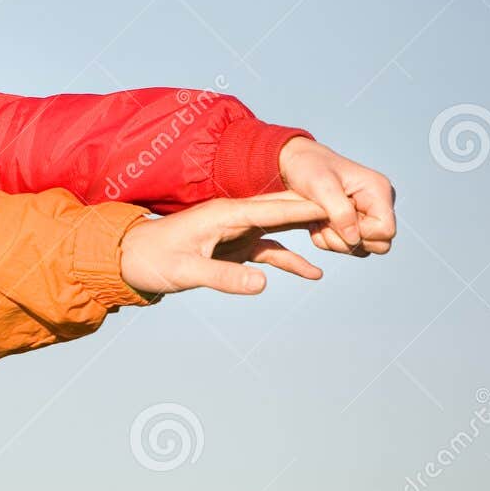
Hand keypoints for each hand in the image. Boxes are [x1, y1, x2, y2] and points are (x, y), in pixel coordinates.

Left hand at [119, 192, 328, 295]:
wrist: (130, 260)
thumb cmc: (152, 261)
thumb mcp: (186, 272)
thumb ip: (224, 277)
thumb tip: (263, 283)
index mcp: (226, 213)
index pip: (274, 207)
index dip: (308, 207)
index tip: (341, 207)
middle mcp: (236, 216)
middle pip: (285, 211)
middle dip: (321, 212)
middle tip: (360, 214)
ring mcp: (237, 230)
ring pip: (282, 229)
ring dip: (311, 235)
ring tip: (348, 242)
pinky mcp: (234, 247)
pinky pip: (269, 250)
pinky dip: (291, 260)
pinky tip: (315, 273)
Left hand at [277, 137, 395, 255]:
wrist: (296, 163)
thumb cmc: (309, 166)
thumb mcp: (321, 185)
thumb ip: (340, 212)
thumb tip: (354, 238)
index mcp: (379, 191)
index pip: (386, 231)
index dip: (361, 233)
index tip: (336, 219)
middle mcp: (377, 205)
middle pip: (377, 244)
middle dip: (347, 240)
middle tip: (324, 221)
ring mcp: (366, 215)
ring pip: (359, 248)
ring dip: (334, 239)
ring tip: (318, 218)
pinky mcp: (353, 223)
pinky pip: (345, 245)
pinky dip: (327, 238)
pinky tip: (317, 221)